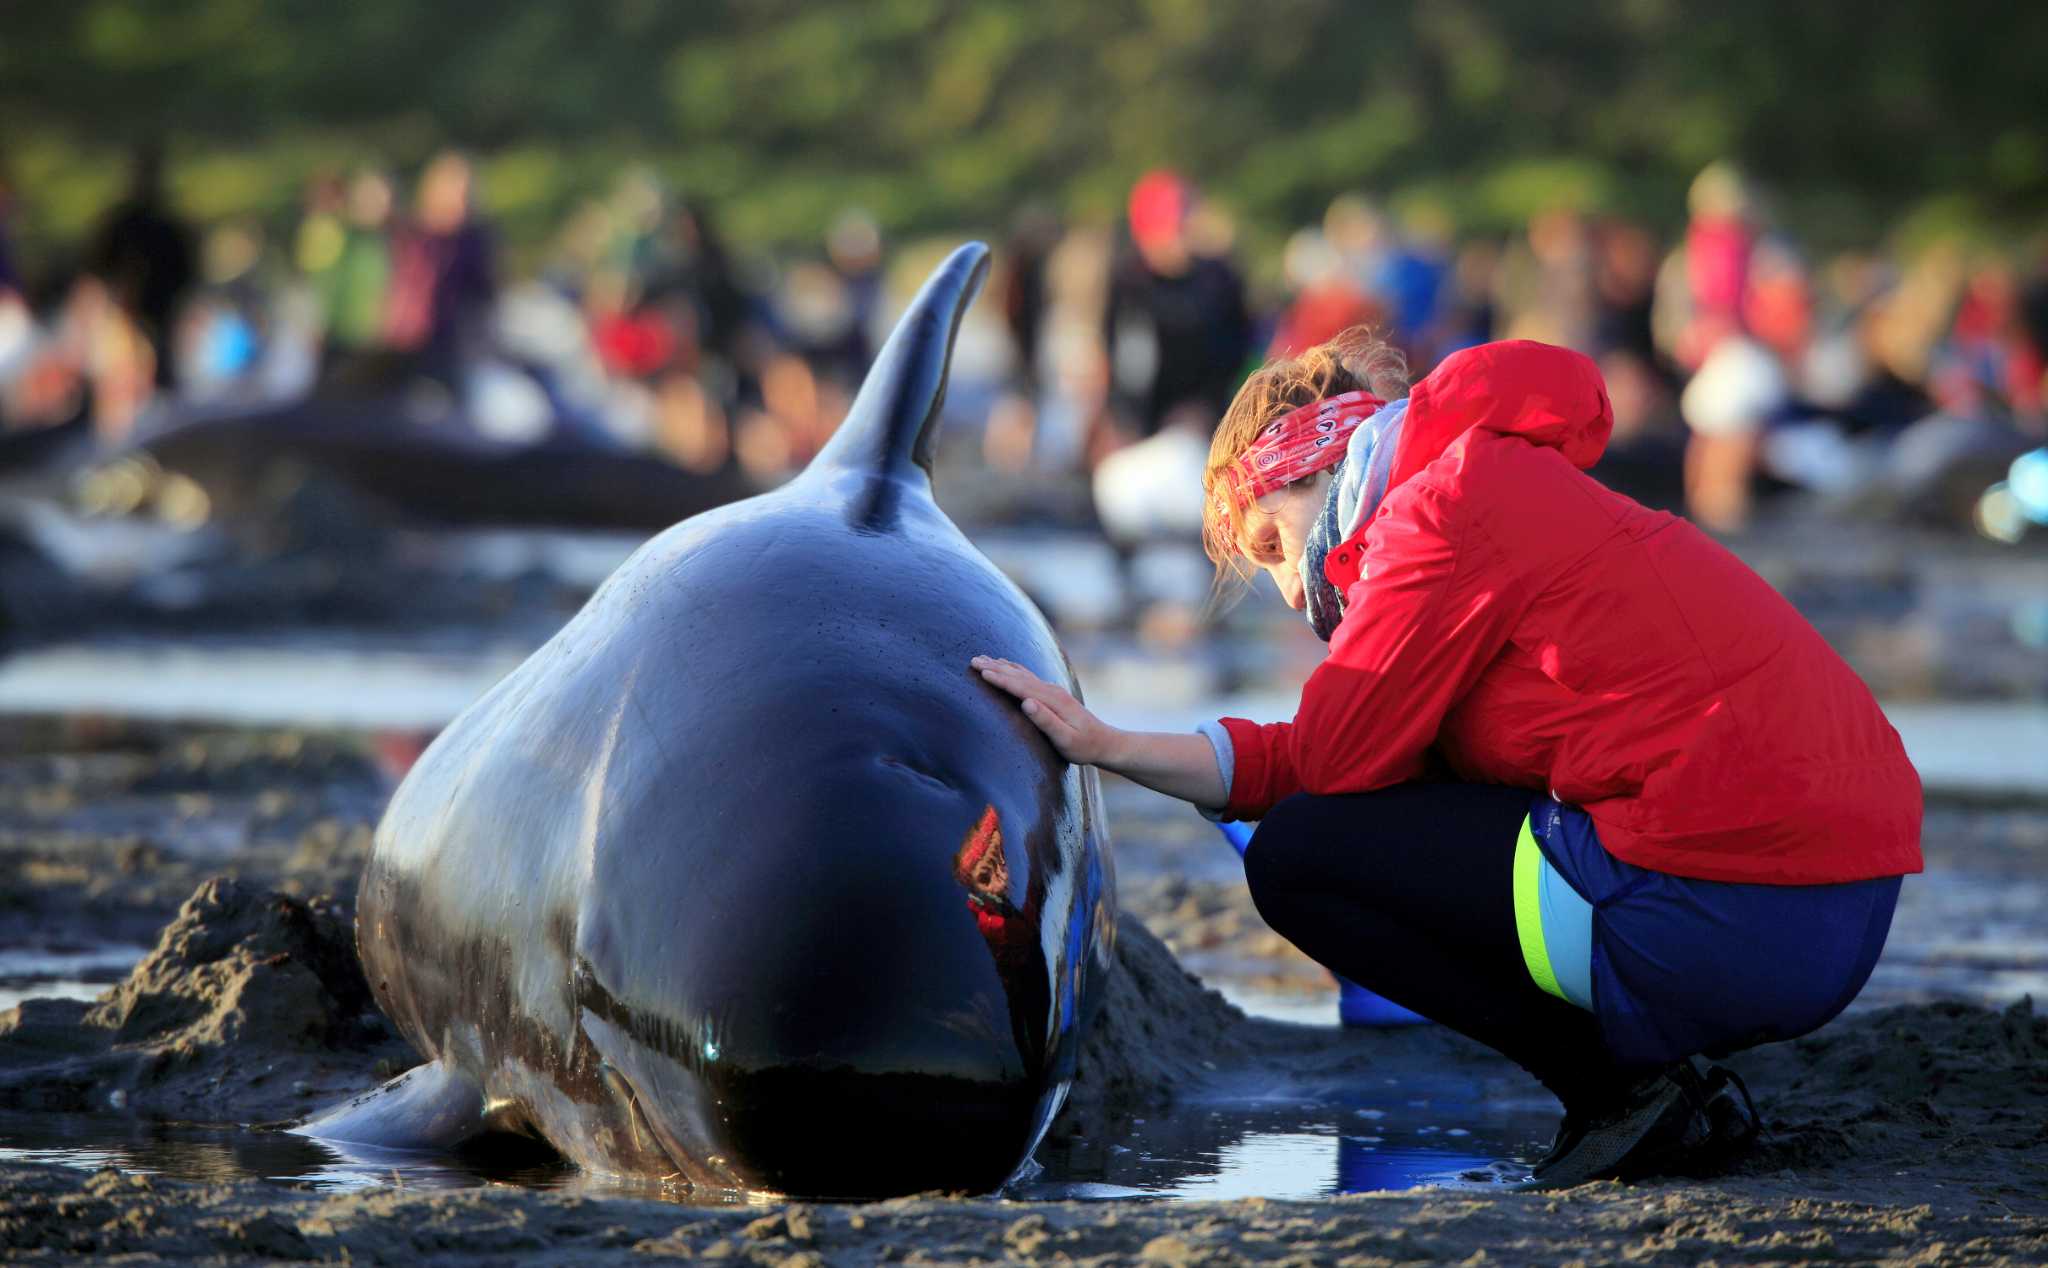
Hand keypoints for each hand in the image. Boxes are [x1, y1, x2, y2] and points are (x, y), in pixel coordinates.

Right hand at [971, 656, 1122, 766]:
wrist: (1104, 742)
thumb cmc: (1084, 746)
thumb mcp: (1066, 739)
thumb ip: (1046, 720)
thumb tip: (1026, 702)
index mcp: (1052, 700)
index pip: (1020, 686)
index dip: (1000, 678)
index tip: (981, 671)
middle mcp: (1051, 691)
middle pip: (1018, 675)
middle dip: (995, 667)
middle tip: (973, 659)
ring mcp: (1052, 690)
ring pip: (1022, 674)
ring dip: (1002, 665)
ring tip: (983, 658)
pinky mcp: (1052, 694)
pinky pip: (1028, 677)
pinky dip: (1014, 669)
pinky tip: (1008, 666)